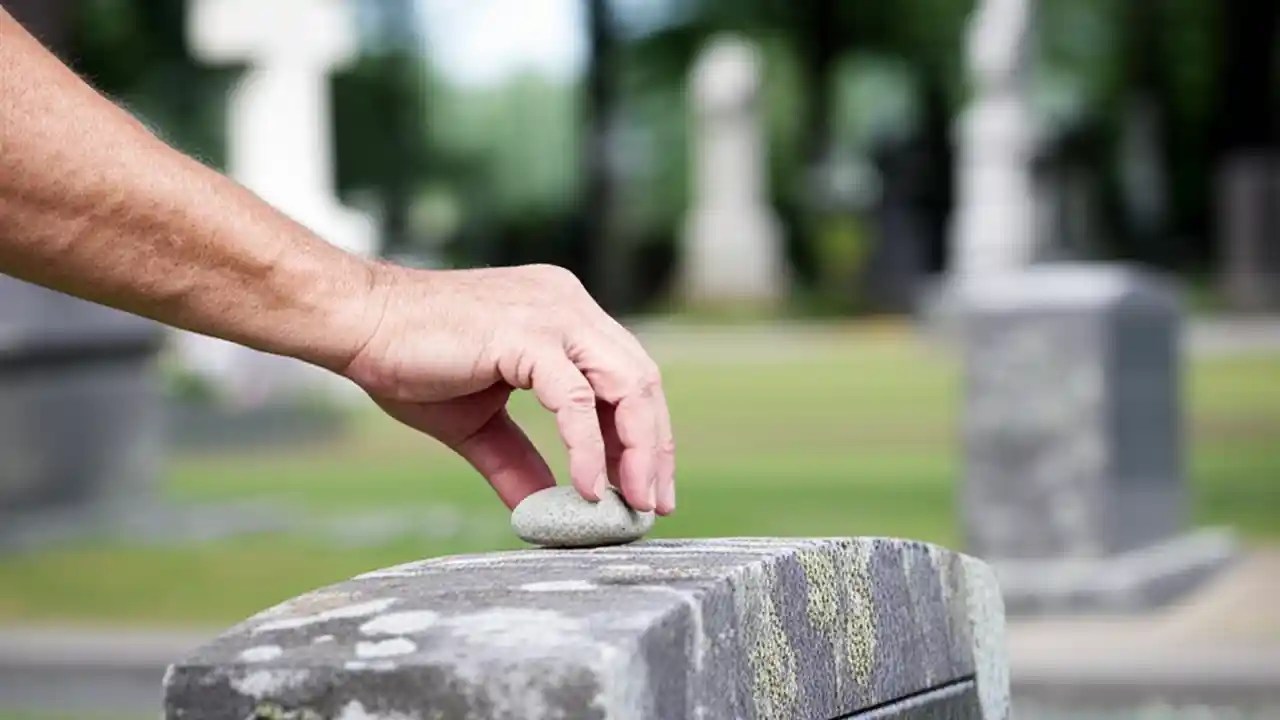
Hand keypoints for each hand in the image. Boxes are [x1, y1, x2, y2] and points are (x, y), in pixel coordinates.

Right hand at [341, 263, 675, 514]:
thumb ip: (519, 461)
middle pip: (641, 379)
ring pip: (625, 383)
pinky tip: (586, 489)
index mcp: (565, 314)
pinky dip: (588, 447)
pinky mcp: (525, 334)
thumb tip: (550, 509)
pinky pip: (575, 398)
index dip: (644, 433)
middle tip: (652, 505)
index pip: (627, 375)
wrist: (356, 323)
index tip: (646, 487)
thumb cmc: (410, 361)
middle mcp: (569, 305)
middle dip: (653, 447)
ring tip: (631, 503)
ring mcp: (552, 314)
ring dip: (637, 449)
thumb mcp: (479, 424)